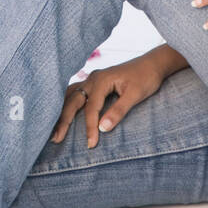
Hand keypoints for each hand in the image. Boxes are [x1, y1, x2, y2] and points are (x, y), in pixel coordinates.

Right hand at [48, 54, 166, 148]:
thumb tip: (103, 128)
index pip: (91, 108)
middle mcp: (92, 78)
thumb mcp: (135, 95)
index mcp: (101, 80)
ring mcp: (91, 79)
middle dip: (63, 120)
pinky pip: (75, 92)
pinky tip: (62, 112)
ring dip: (62, 111)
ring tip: (54, 129)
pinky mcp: (94, 82)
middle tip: (55, 139)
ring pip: (70, 95)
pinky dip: (67, 103)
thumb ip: (118, 111)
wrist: (153, 63)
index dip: (89, 127)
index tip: (90, 144)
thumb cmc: (146, 78)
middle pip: (72, 100)